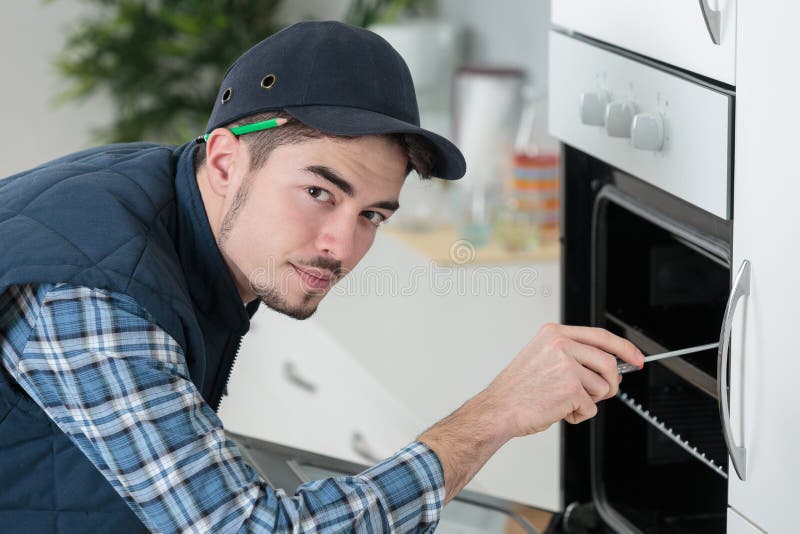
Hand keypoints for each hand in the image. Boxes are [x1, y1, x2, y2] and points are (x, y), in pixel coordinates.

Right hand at [418, 323, 643, 501]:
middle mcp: (561, 345)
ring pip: (602, 387)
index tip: (637, 359)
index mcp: (554, 333)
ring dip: (588, 401)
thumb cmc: (518, 389)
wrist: (499, 409)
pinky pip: (591, 406)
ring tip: (564, 401)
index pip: (601, 336)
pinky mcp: (571, 388)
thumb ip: (573, 355)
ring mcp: (567, 365)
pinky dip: (578, 414)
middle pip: (609, 363)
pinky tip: (558, 409)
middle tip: (598, 394)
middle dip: (610, 384)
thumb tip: (608, 366)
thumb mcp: (542, 358)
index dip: (624, 348)